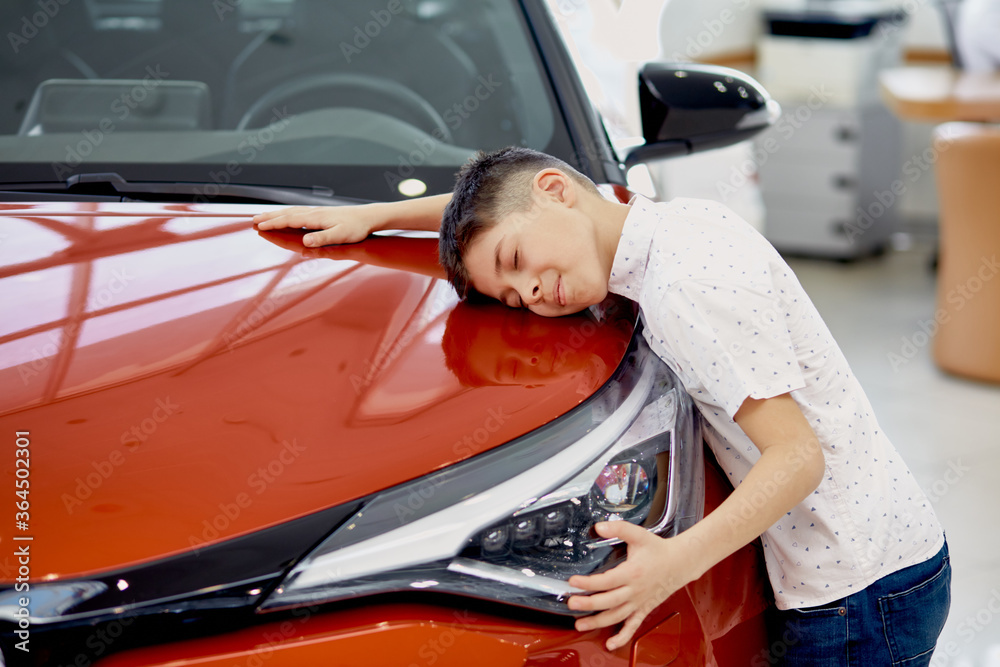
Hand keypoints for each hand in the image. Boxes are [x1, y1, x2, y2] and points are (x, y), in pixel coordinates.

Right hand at [252, 205, 382, 246]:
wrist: (368, 216)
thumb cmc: (356, 228)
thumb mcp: (341, 236)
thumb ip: (322, 239)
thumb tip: (304, 242)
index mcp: (315, 218)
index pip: (289, 221)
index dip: (273, 224)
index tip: (258, 227)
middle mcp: (313, 213)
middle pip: (286, 214)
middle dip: (269, 218)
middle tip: (252, 221)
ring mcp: (316, 211)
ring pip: (291, 211)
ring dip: (275, 214)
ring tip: (262, 217)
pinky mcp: (320, 213)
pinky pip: (298, 212)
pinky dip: (286, 213)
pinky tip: (284, 215)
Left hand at [567, 521, 697, 651]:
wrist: (680, 563)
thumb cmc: (659, 550)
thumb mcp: (639, 535)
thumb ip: (618, 529)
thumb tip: (599, 527)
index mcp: (633, 573)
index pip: (606, 581)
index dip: (588, 583)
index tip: (573, 581)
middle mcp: (635, 591)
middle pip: (608, 601)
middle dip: (588, 604)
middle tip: (571, 603)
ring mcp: (639, 602)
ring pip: (617, 616)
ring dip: (597, 622)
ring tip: (580, 624)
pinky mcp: (643, 609)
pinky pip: (633, 626)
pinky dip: (622, 637)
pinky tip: (610, 644)